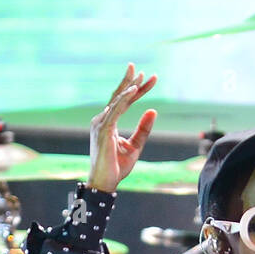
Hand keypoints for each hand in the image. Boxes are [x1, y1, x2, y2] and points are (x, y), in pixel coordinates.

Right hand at [88, 64, 157, 193]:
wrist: (105, 183)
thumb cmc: (117, 167)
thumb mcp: (135, 146)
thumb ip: (143, 129)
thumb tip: (153, 110)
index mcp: (109, 123)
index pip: (124, 102)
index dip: (137, 90)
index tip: (149, 79)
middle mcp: (102, 120)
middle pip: (119, 97)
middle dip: (131, 82)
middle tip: (142, 70)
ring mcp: (101, 124)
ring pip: (117, 101)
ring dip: (129, 87)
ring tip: (141, 76)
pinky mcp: (103, 130)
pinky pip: (115, 111)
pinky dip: (125, 99)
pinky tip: (134, 90)